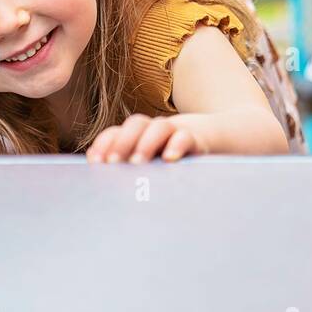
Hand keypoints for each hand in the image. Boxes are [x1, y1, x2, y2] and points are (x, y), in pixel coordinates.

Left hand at [86, 114, 207, 163]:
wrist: (216, 142)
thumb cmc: (172, 161)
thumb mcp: (149, 166)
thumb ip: (127, 170)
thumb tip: (101, 186)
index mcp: (139, 135)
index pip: (117, 132)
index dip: (104, 143)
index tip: (95, 162)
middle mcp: (155, 130)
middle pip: (136, 124)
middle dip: (122, 142)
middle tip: (113, 164)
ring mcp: (176, 132)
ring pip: (159, 127)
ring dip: (145, 144)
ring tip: (137, 164)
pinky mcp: (197, 140)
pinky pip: (186, 137)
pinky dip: (176, 146)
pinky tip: (169, 159)